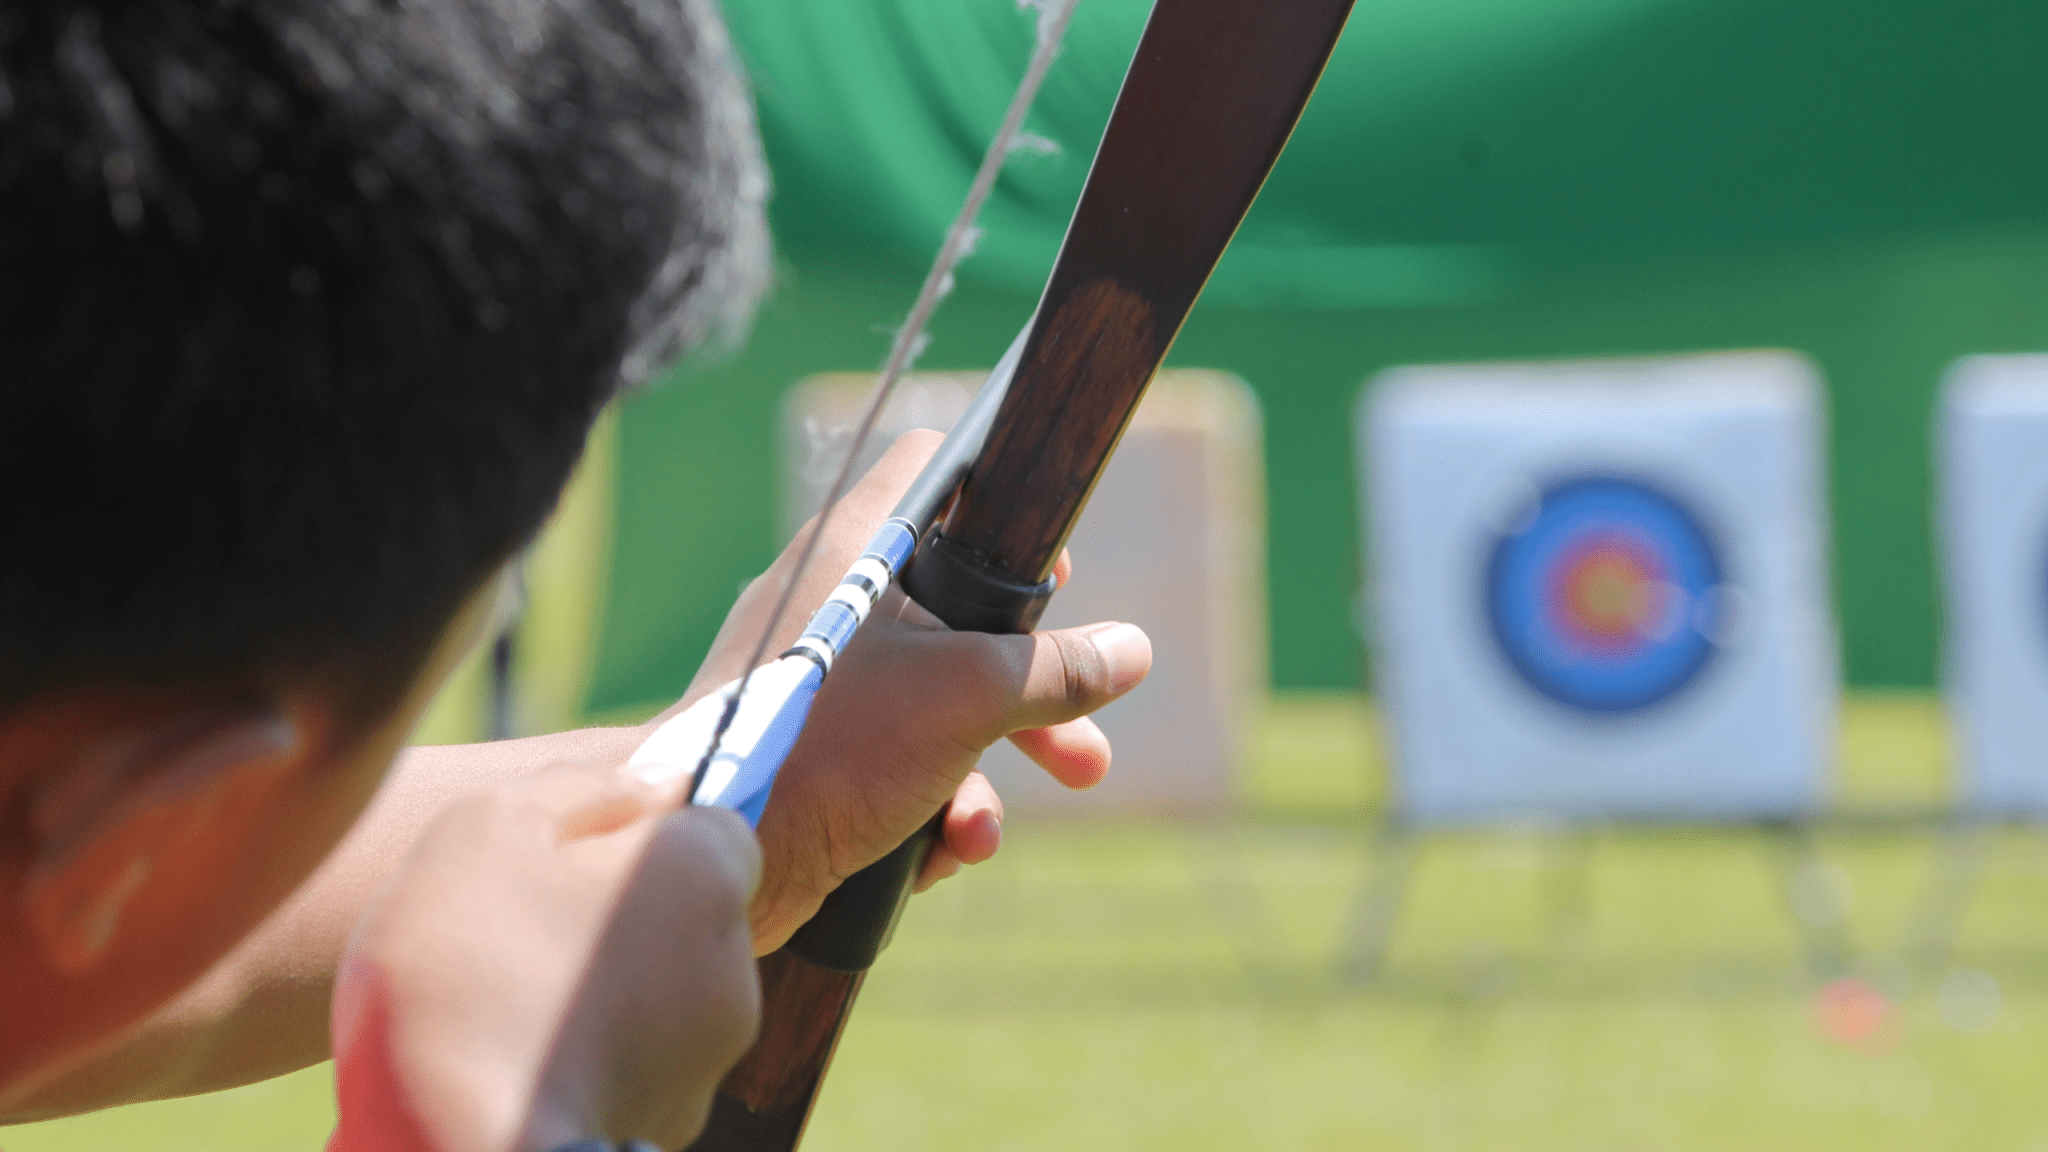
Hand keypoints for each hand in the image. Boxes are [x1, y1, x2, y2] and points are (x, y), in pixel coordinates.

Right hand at [330, 764, 759, 1151]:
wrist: (454, 1146)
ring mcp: (709, 1055)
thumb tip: (653, 781)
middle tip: (520, 932)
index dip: (640, 831)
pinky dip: (592, 1060)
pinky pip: (636, 1068)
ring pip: (662, 994)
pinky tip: (522, 1065)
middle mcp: (733, 963)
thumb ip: (583, 787)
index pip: (710, 825)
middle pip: (686, 911)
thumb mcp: (492, 826)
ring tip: (510, 1005)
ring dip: (606, 990)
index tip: (569, 854)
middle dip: (618, 914)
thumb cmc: (467, 965)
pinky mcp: (674, 1124)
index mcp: (703, 873)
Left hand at [673, 432, 1152, 951]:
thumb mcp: (968, 695)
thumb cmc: (829, 745)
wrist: (712, 850)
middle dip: (1032, 695)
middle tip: (1083, 744)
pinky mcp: (813, 756)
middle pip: (961, 616)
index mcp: (857, 548)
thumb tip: (1134, 650)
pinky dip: (925, 812)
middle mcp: (835, 603)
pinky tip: (937, 855)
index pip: (939, 469)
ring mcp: (821, 683)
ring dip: (982, 777)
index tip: (1054, 576)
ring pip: (936, 709)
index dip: (1007, 508)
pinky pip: (897, 769)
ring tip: (986, 833)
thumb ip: (1058, 670)